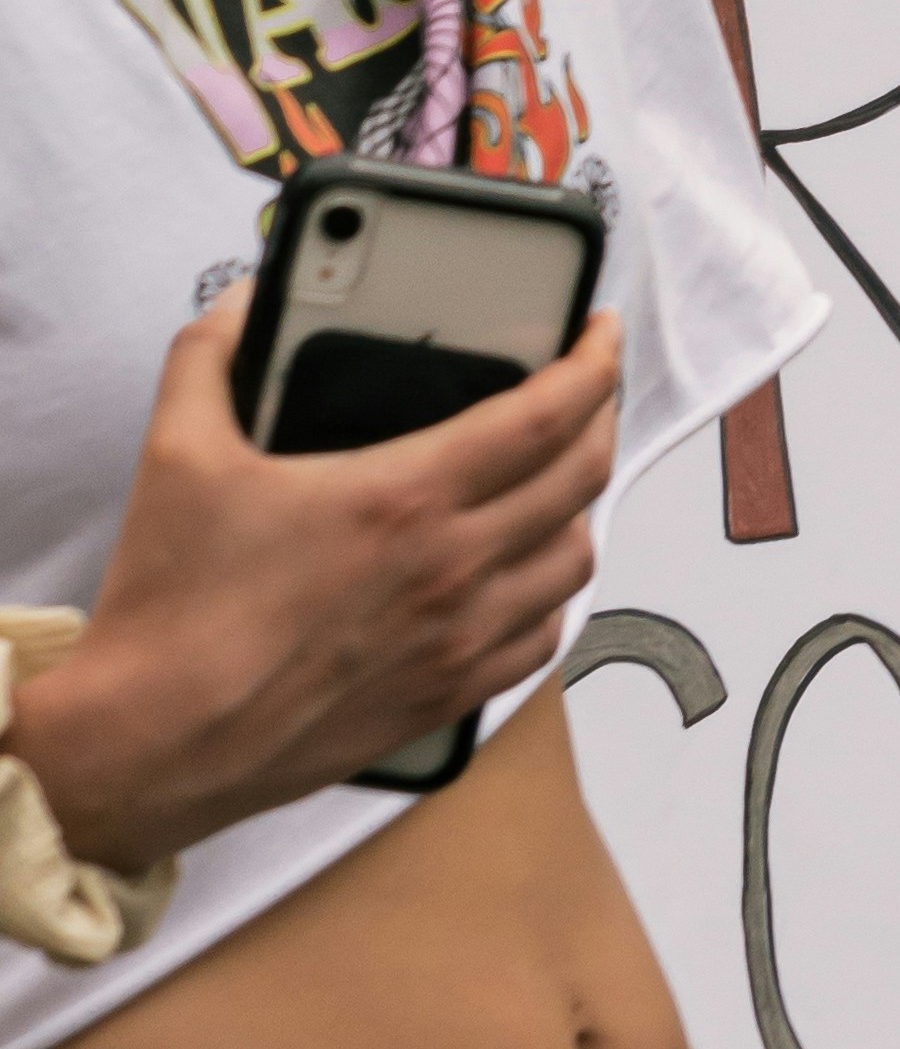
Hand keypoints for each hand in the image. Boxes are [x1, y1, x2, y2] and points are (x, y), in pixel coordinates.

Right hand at [17, 303, 624, 872]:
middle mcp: (452, 570)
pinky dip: (548, 595)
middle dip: (600, 416)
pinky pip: (539, 641)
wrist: (150, 744)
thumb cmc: (170, 608)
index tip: (601, 331)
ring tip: (555, 478)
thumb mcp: (177, 453)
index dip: (595, 360)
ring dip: (578, 508)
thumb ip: (210, 356)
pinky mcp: (442, 701)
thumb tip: (240, 304)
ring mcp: (456, 642)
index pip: (547, 412)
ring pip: (574, 561)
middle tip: (586, 388)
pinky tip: (522, 575)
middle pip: (581, 477)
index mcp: (405, 498)